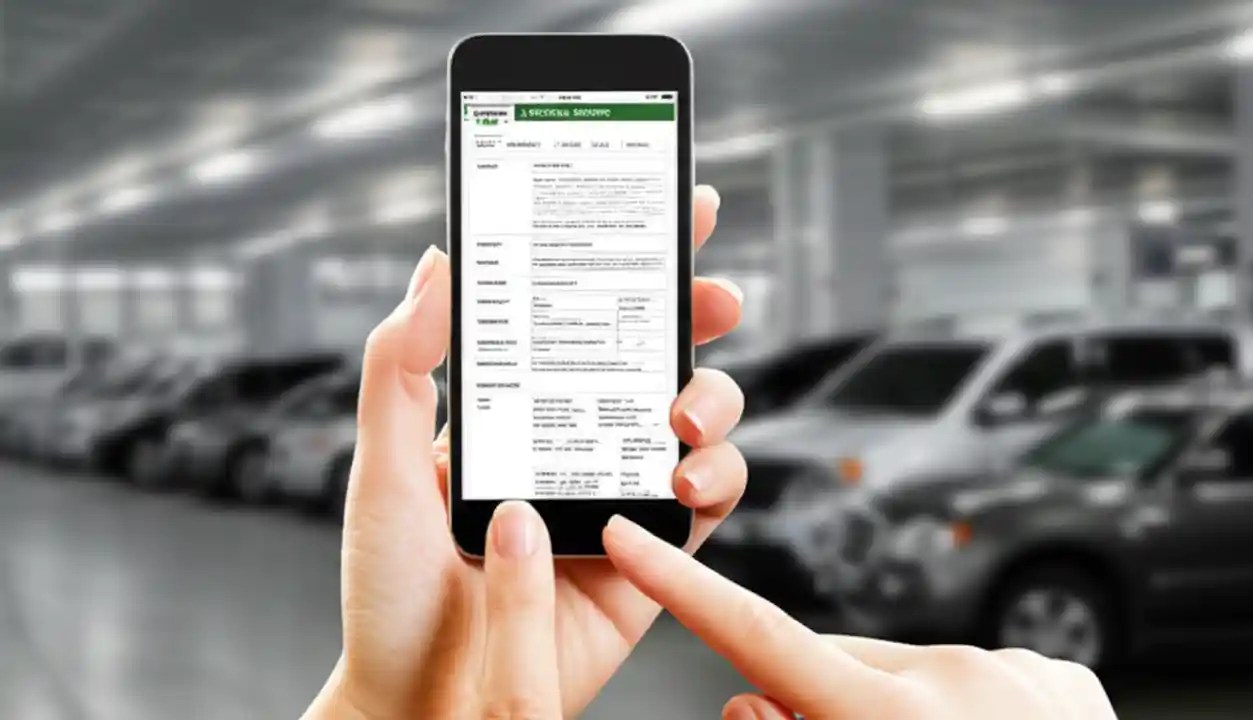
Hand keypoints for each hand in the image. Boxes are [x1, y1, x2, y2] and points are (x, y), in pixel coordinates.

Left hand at [304, 185, 746, 718]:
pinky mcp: (652, 553)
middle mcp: (576, 438)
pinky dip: (714, 482)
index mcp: (517, 405)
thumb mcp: (382, 470)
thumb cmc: (391, 592)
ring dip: (716, 402)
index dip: (633, 259)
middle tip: (715, 296)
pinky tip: (673, 488)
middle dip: (698, 313)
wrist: (426, 703)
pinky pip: (710, 503)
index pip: (580, 313)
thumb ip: (402, 367)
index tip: (672, 209)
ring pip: (700, 421)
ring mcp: (619, 492)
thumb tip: (439, 261)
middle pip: (657, 354)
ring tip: (681, 422)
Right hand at [603, 516, 1119, 719]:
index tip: (631, 540)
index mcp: (890, 718)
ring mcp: (1016, 670)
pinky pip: (982, 677)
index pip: (759, 635)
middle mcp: (954, 675)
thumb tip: (752, 703)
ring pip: (913, 673)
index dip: (683, 588)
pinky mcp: (1063, 676)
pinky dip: (967, 709)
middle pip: (839, 664)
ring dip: (901, 711)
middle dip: (824, 702)